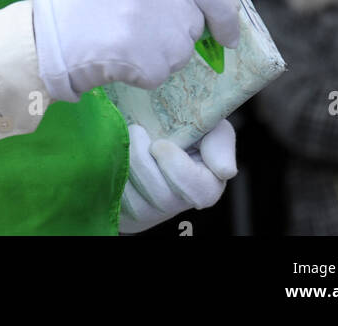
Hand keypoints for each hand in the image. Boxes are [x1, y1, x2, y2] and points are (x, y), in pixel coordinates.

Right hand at [30, 0, 239, 102]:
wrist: (53, 35)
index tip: (230, 37)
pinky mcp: (146, 57)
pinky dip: (145, 74)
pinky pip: (161, 73)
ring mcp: (152, 24)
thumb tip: (209, 10)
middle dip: (177, 36)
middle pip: (193, 24)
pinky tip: (120, 59)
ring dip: (160, 56)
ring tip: (125, 42)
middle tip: (141, 33)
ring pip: (180, 52)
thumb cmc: (90, 6)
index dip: (224, 14)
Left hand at [118, 119, 236, 233]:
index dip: (176, 168)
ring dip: (126, 160)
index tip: (160, 144)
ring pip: (135, 198)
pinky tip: (117, 153)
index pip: (199, 191)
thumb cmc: (184, 129)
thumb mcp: (208, 127)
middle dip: (143, 159)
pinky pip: (116, 197)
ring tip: (128, 137)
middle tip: (137, 130)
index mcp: (207, 186)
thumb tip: (225, 171)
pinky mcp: (128, 211)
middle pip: (160, 195)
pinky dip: (112, 170)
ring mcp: (153, 212)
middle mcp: (180, 203)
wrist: (147, 131)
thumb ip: (220, 143)